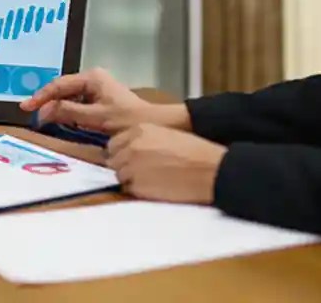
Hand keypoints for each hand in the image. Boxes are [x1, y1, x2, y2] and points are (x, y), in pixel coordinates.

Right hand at [20, 69, 190, 134]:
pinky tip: (60, 122)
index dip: (41, 96)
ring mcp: (96, 90)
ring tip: (42, 119)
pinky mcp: (99, 102)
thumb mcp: (97, 117)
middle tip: (30, 113)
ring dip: (56, 108)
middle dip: (47, 102)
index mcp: (92, 77)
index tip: (26, 107)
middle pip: (62, 90)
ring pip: (68, 98)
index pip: (59, 84)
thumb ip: (70, 113)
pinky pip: (77, 106)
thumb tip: (45, 111)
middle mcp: (93, 80)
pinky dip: (67, 114)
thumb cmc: (129, 119)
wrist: (153, 126)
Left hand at [106, 124, 227, 203]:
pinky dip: (138, 190)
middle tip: (140, 172)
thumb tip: (130, 151)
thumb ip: (143, 140)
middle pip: (114, 160)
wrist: (207, 169)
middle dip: (124, 166)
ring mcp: (132, 167)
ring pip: (120, 175)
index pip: (114, 144)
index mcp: (138, 131)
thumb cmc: (194, 151)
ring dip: (131, 179)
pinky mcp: (137, 186)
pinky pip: (129, 189)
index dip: (121, 153)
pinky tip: (155, 187)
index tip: (129, 159)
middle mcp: (131, 147)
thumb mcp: (164, 135)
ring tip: (151, 180)